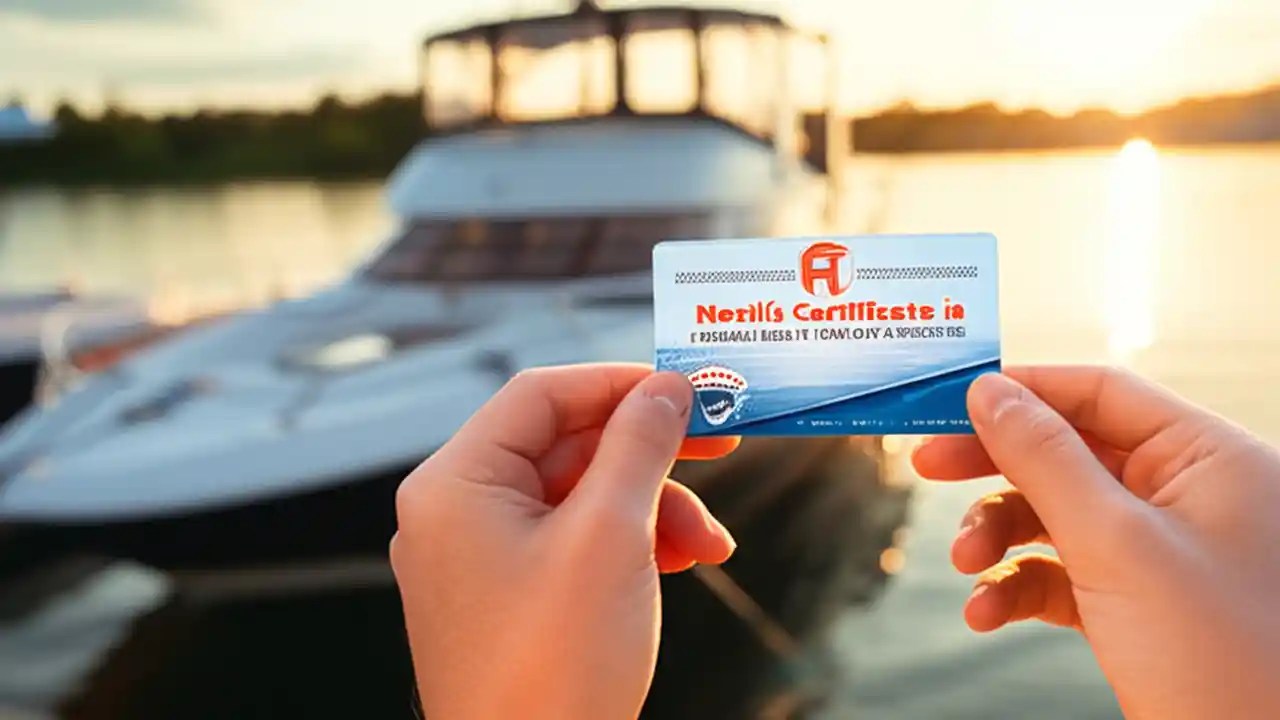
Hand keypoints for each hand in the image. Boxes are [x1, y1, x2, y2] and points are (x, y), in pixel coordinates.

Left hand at [390, 364, 737, 719]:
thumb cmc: (553, 670)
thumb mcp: (611, 537)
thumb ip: (640, 447)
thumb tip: (666, 389)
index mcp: (455, 484)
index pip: (541, 395)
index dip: (620, 383)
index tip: (686, 389)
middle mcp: (456, 514)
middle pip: (565, 445)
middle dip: (651, 457)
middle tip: (720, 445)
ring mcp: (480, 559)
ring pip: (579, 497)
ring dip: (652, 508)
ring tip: (708, 544)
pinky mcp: (509, 598)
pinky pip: (572, 542)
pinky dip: (629, 544)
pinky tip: (681, 562)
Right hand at [913, 366, 1279, 719]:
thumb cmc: (1218, 656)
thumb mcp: (1115, 544)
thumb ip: (1045, 459)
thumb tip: (990, 391)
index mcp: (1209, 458)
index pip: (1100, 393)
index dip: (1021, 390)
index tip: (949, 400)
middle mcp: (1189, 496)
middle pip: (1068, 452)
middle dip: (994, 468)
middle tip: (927, 466)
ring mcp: (1162, 553)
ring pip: (1056, 515)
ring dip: (998, 535)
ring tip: (964, 563)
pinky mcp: (1137, 605)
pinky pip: (1061, 574)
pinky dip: (1016, 588)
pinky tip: (985, 613)